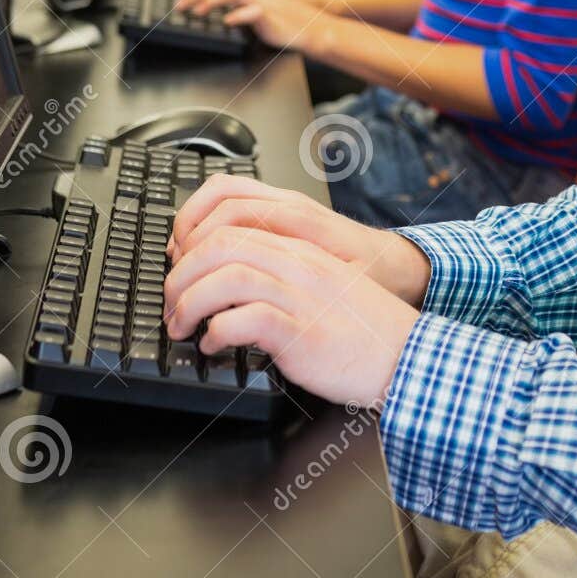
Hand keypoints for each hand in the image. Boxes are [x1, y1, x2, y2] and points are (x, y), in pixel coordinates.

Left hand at [164, 225, 418, 409]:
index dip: (192, 242)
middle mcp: (298, 264)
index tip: (178, 268)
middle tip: (171, 302)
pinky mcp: (301, 332)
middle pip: (220, 244)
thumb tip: (232, 282)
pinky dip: (218, 333)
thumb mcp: (323, 283)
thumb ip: (284, 271)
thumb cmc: (364, 328)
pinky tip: (214, 346)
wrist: (405, 355)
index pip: (232, 222)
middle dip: (181, 273)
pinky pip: (246, 321)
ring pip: (227, 277)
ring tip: (182, 326)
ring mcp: (301, 296)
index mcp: (300, 248)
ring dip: (190, 302)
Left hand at [177, 0, 322, 49]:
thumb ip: (239, 2)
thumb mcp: (258, 7)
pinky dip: (238, 15)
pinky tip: (227, 22)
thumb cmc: (286, 21)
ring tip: (198, 12)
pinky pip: (253, 10)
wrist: (312, 29)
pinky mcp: (272, 15)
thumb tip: (214, 6)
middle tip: (182, 5)